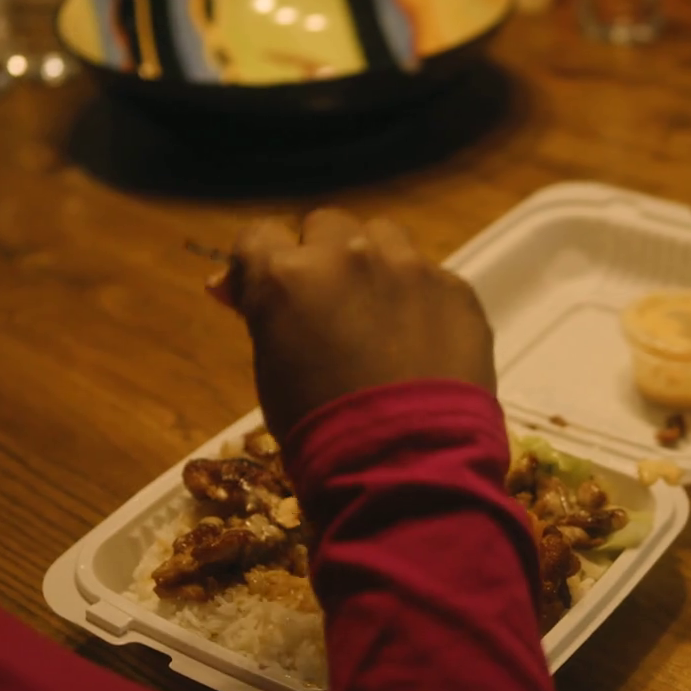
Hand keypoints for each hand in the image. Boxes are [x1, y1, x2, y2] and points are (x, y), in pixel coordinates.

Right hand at [215, 209, 496, 435]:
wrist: (405, 465)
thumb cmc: (320, 428)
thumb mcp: (271, 368)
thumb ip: (263, 312)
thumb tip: (234, 284)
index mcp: (288, 275)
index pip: (259, 235)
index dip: (261, 260)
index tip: (265, 285)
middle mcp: (348, 255)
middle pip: (325, 226)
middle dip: (321, 256)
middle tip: (327, 303)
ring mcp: (409, 267)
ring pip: (383, 237)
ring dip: (373, 263)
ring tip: (379, 312)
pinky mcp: (456, 289)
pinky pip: (430, 276)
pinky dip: (419, 299)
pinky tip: (422, 339)